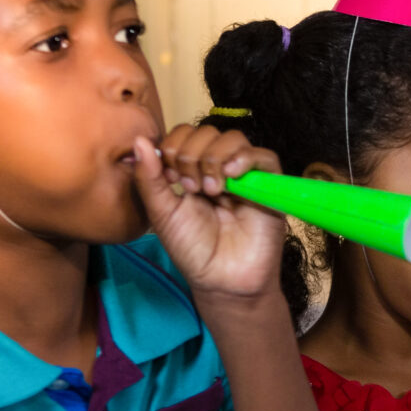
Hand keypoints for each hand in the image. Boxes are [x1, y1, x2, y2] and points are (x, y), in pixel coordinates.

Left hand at [132, 126, 287, 306]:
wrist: (222, 278)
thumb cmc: (192, 248)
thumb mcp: (162, 212)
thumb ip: (149, 177)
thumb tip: (140, 140)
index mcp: (191, 170)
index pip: (184, 134)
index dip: (174, 146)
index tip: (170, 177)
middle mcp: (218, 168)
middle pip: (207, 132)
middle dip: (192, 156)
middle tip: (192, 189)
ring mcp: (245, 176)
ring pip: (234, 139)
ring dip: (215, 159)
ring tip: (212, 191)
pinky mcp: (270, 186)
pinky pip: (265, 156)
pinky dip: (246, 159)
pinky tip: (231, 177)